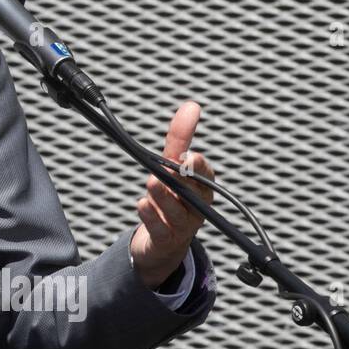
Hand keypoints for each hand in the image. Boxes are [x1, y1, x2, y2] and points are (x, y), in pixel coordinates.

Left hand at [131, 101, 215, 288]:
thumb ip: (180, 138)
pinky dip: (151, 217)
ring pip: (176, 211)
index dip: (199, 166)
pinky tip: (143, 205)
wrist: (163, 242)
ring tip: (153, 182)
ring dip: (164, 195)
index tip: (190, 156)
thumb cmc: (172, 198)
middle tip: (174, 165)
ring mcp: (182, 225)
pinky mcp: (166, 240)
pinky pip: (160, 229)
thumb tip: (191, 106)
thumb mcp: (172, 167)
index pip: (205, 175)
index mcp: (201, 188)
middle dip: (184, 178)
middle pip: (193, 193)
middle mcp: (196, 206)